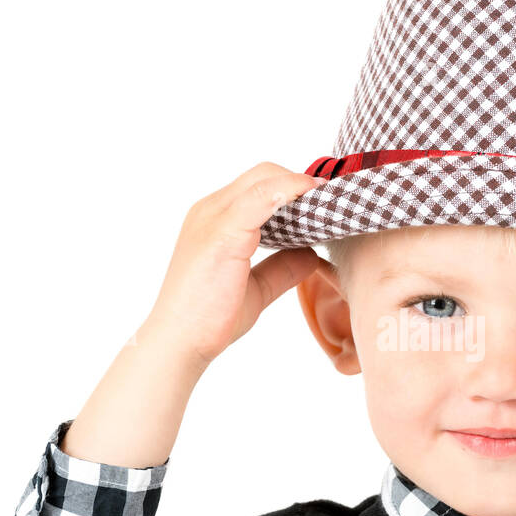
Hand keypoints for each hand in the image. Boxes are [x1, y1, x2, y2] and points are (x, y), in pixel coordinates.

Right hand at [143, 162, 326, 365]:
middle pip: (264, 174)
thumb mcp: (255, 288)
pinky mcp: (223, 233)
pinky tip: (314, 198)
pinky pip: (261, 197)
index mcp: (214, 219)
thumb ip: (281, 268)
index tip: (326, 200)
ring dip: (301, 185)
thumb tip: (312, 254)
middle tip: (336, 200)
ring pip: (265, 179)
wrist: (180, 342)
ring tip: (332, 200)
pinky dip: (290, 191)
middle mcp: (210, 210)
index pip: (258, 184)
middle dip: (301, 182)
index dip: (293, 187)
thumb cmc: (209, 318)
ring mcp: (213, 218)